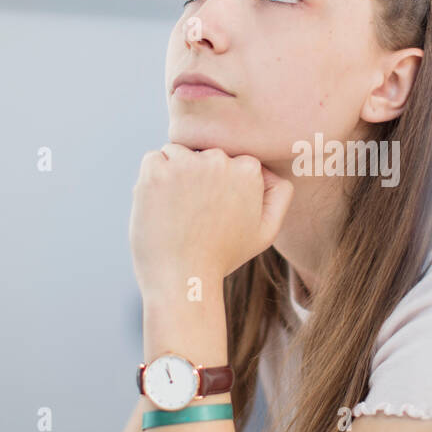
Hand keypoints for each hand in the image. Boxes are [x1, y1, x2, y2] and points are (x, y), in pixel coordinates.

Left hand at [129, 144, 293, 298]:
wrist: (183, 278)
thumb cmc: (224, 256)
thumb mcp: (266, 230)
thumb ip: (279, 195)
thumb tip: (269, 168)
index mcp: (249, 169)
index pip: (228, 159)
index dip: (219, 184)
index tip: (214, 210)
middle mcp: (220, 159)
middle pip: (202, 153)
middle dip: (196, 176)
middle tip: (195, 215)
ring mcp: (186, 164)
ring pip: (177, 153)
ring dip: (174, 174)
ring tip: (178, 211)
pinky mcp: (157, 171)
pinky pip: (153, 160)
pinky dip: (152, 178)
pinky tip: (161, 206)